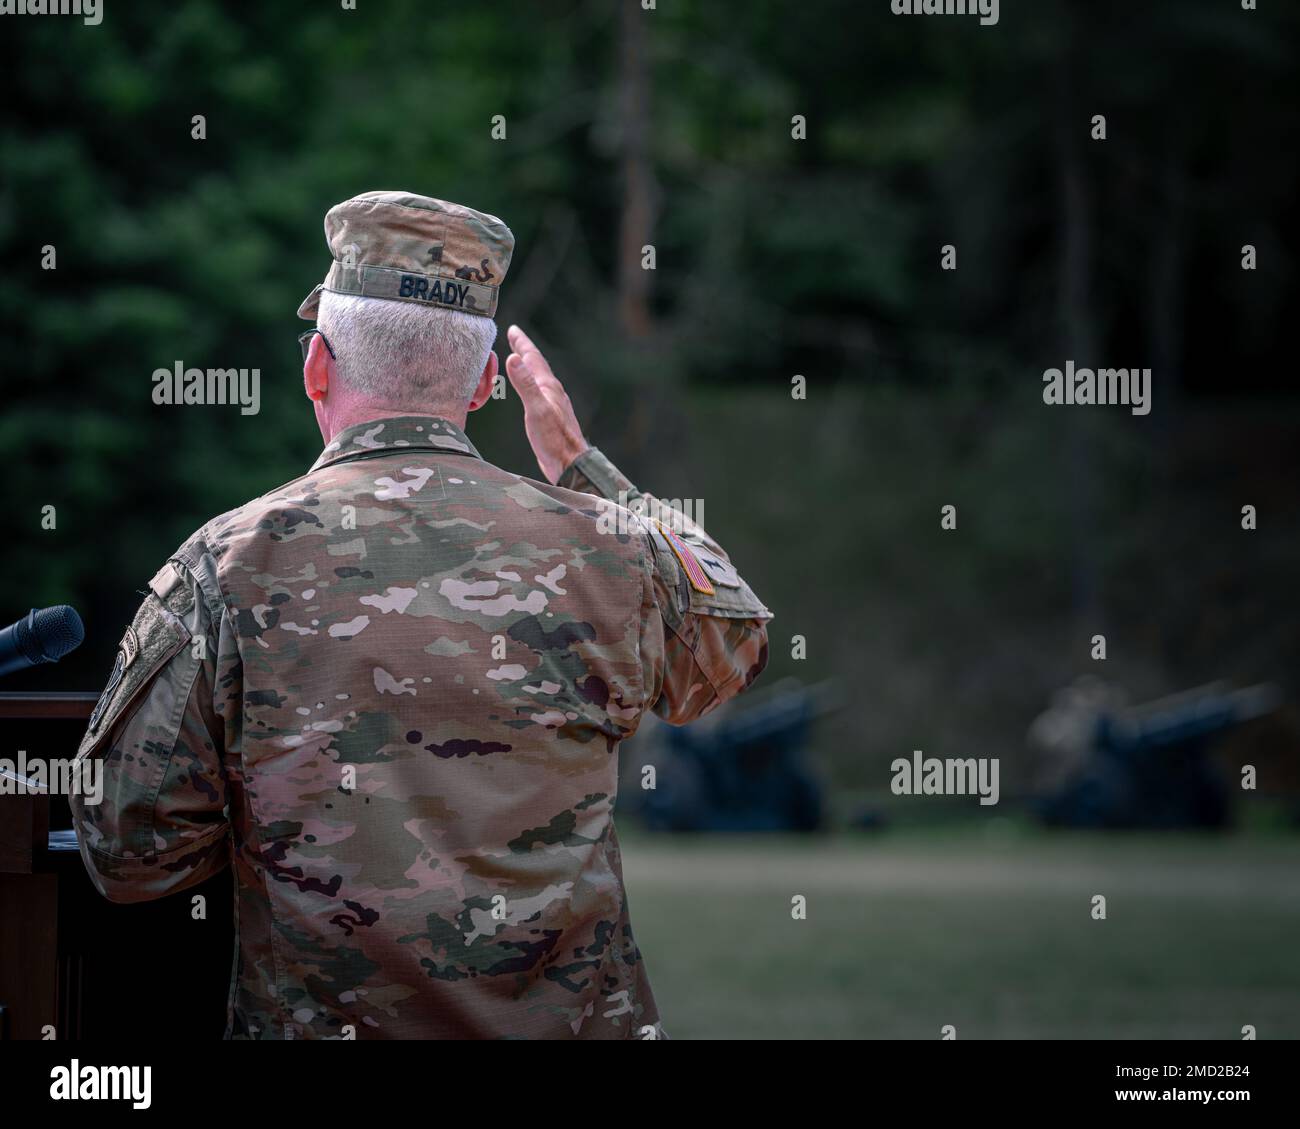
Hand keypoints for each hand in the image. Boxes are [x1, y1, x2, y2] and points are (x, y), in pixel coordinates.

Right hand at [505, 325, 588, 483]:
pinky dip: (530, 384)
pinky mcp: (551, 418)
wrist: (570, 464)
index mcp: (548, 387)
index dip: (522, 343)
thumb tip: (514, 358)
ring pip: (538, 379)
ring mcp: (553, 405)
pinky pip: (537, 393)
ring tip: (519, 360)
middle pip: (537, 366)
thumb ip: (525, 385)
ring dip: (528, 367)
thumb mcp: (536, 410)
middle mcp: (552, 392)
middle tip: (515, 337)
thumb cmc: (555, 440)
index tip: (513, 329)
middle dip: (525, 351)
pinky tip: (529, 392)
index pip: (533, 359)